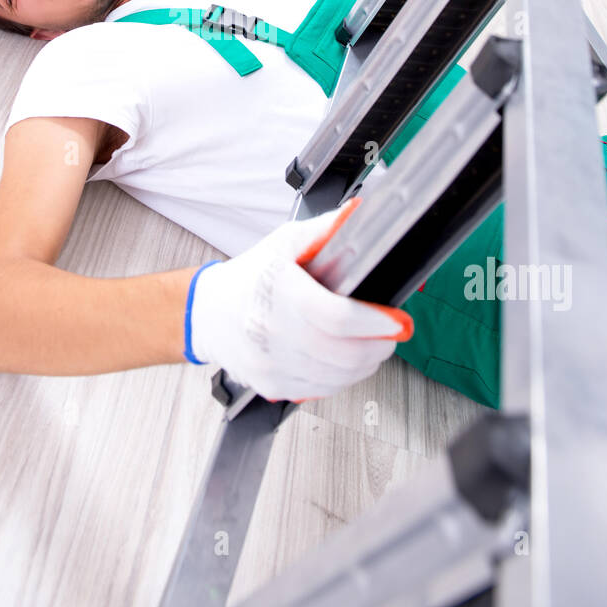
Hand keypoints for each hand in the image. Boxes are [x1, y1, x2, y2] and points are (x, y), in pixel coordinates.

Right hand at [186, 205, 408, 400]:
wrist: (209, 312)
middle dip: (378, 346)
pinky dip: (341, 379)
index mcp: (277, 290)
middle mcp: (269, 330)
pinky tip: (344, 360)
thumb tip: (359, 215)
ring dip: (364, 365)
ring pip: (336, 377)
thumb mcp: (286, 242)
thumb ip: (326, 229)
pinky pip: (321, 391)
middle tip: (391, 334)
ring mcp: (269, 362)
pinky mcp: (270, 385)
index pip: (336, 317)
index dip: (374, 322)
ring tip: (370, 346)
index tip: (397, 321)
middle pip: (342, 354)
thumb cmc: (250, 276)